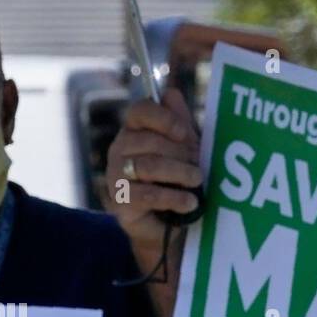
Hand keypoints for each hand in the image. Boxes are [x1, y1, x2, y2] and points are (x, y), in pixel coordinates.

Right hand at [105, 88, 202, 257]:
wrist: (172, 223)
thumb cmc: (179, 178)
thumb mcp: (186, 147)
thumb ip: (180, 121)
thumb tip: (170, 93)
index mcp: (135, 129)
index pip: (139, 111)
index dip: (163, 118)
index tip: (185, 133)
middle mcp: (120, 148)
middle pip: (149, 141)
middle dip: (182, 153)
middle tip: (200, 165)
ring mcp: (116, 175)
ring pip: (148, 166)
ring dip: (180, 173)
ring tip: (198, 180)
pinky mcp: (120, 202)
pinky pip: (147, 194)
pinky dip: (174, 198)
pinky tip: (191, 202)